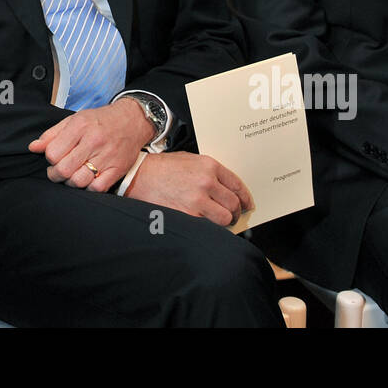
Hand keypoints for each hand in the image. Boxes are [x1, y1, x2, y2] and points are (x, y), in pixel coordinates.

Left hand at [28, 98, 153, 191]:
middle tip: (58, 171)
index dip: (49, 159)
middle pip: (64, 169)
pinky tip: (87, 179)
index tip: (53, 158)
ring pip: (79, 181)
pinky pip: (97, 188)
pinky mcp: (117, 169)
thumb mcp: (74, 120)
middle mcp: (93, 141)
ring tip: (71, 175)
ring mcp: (107, 156)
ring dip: (70, 182)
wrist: (132, 120)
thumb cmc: (100, 120)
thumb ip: (52, 134)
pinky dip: (88, 187)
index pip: (53, 152)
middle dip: (55, 174)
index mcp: (79, 127)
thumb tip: (33, 147)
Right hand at [124, 152, 253, 227]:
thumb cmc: (163, 168)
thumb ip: (210, 172)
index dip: (245, 197)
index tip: (247, 204)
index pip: (237, 185)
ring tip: (219, 221)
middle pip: (234, 204)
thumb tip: (227, 189)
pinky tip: (206, 224)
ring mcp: (198, 200)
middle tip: (233, 215)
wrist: (139, 176)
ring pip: (225, 218)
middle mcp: (206, 182)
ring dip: (225, 222)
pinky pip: (209, 226)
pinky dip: (210, 228)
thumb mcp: (190, 159)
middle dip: (236, 212)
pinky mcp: (188, 215)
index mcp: (209, 166)